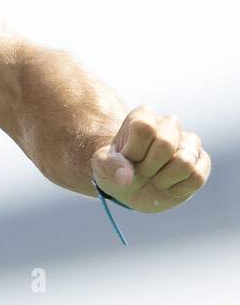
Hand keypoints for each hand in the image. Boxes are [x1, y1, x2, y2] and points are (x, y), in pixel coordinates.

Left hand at [91, 105, 210, 212]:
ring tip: (155, 179)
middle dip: (148, 167)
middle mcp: (169, 124)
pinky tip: (169, 185)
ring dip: (163, 179)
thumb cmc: (116, 170)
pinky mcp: (202, 161)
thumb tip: (126, 177)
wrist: (131, 187)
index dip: (133, 151)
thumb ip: (109, 167)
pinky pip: (197, 177)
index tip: (127, 158)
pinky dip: (178, 189)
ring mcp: (189, 141)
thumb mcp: (102, 167)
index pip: (144, 127)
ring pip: (184, 162)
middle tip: (141, 172)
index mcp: (143, 116)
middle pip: (165, 144)